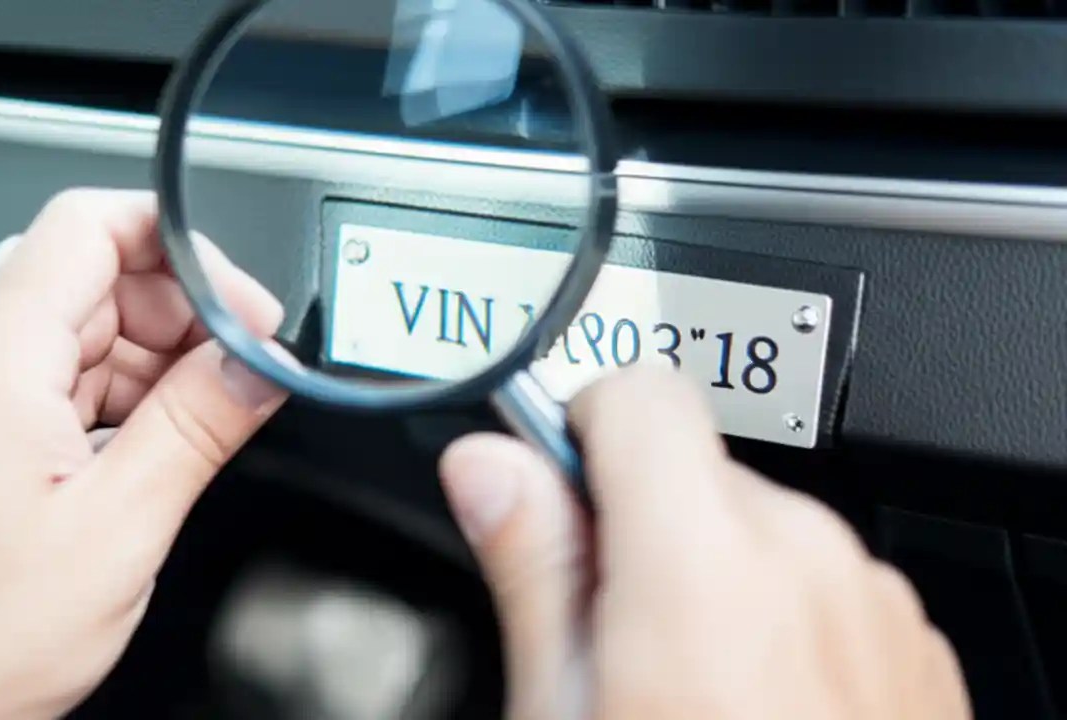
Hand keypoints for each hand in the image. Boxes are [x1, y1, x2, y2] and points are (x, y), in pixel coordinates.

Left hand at [0, 189, 287, 718]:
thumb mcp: (119, 526)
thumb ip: (199, 428)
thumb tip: (259, 366)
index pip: (90, 226)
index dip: (181, 246)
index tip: (242, 305)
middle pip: (96, 280)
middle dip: (183, 318)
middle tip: (240, 378)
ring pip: (84, 336)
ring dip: (157, 369)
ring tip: (200, 434)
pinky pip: (60, 385)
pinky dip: (120, 405)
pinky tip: (150, 456)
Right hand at [440, 366, 971, 719]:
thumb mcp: (563, 715)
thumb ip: (531, 566)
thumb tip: (487, 468)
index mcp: (705, 559)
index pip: (635, 393)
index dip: (576, 429)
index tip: (550, 489)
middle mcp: (807, 557)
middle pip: (690, 465)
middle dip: (635, 522)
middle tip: (601, 635)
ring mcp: (871, 602)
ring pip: (754, 527)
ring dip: (705, 573)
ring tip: (681, 691)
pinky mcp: (908, 644)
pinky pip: (816, 583)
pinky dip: (771, 616)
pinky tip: (748, 710)